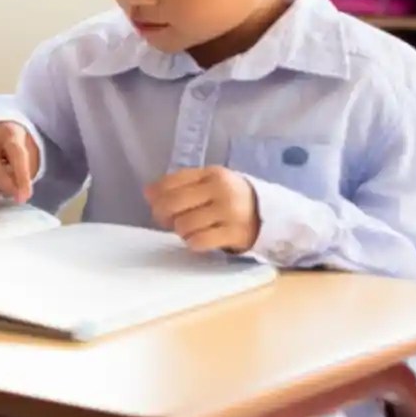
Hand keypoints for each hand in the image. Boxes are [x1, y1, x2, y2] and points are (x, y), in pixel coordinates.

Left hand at [144, 166, 258, 252]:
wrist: (268, 214)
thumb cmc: (229, 198)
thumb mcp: (209, 184)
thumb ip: (179, 185)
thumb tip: (147, 192)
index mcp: (212, 173)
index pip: (171, 182)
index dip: (156, 196)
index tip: (156, 204)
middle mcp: (221, 190)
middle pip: (173, 203)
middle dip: (163, 215)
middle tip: (167, 221)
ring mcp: (229, 212)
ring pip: (184, 224)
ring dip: (180, 231)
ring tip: (188, 230)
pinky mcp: (235, 233)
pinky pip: (199, 241)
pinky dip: (193, 242)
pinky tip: (198, 239)